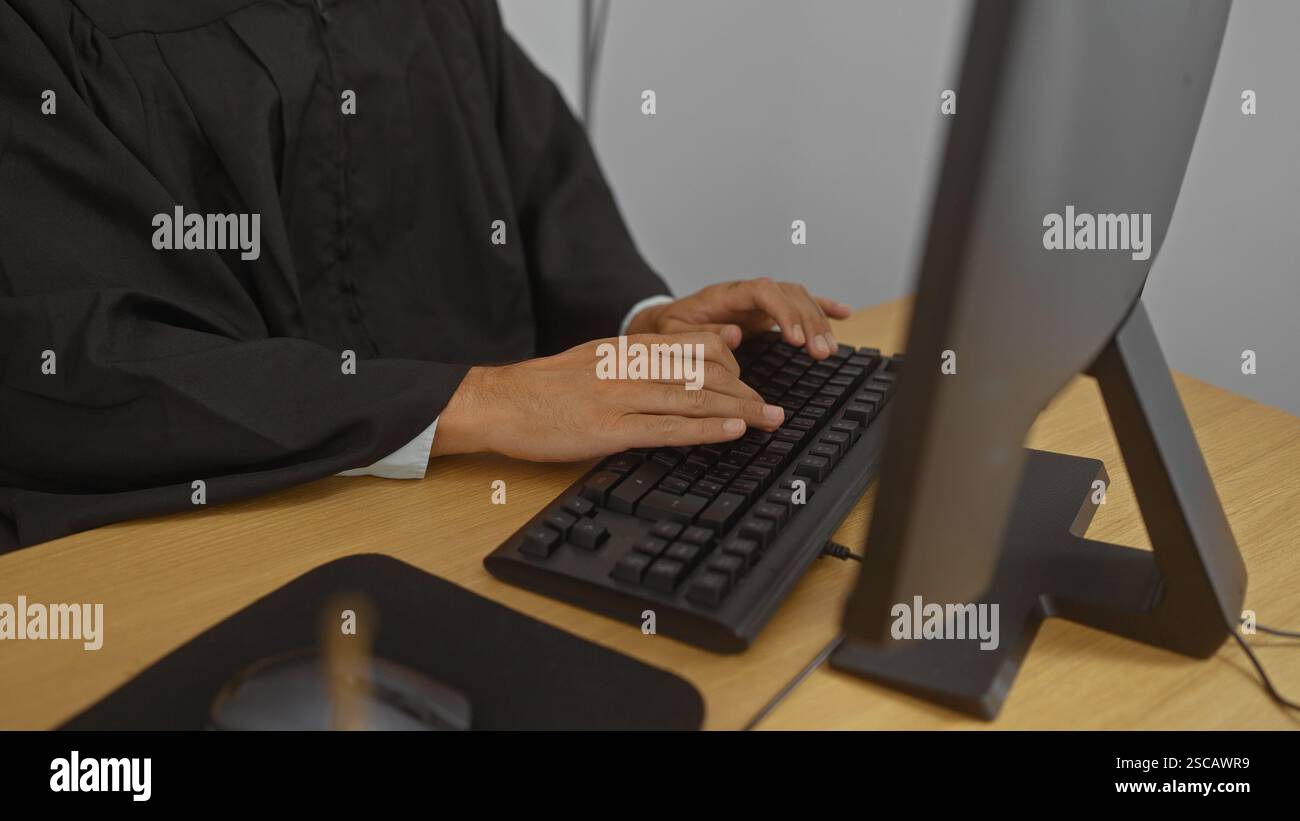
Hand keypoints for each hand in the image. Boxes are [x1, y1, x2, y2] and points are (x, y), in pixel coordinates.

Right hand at [430, 333, 786, 460]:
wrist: (497, 403)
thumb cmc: (542, 389)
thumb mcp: (592, 360)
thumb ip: (633, 361)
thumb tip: (675, 364)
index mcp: (627, 348)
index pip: (695, 344)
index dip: (733, 361)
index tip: (753, 378)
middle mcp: (629, 365)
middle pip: (704, 370)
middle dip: (747, 391)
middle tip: (774, 409)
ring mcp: (620, 396)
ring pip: (693, 396)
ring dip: (740, 410)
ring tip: (769, 421)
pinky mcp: (608, 429)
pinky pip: (667, 427)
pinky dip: (705, 428)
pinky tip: (731, 431)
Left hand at [625, 278, 853, 359]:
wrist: (660, 324)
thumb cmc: (666, 332)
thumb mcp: (672, 337)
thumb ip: (700, 336)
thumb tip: (733, 333)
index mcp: (722, 296)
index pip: (762, 291)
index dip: (783, 312)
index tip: (795, 339)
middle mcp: (745, 294)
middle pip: (788, 294)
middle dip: (808, 322)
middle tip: (820, 352)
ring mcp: (757, 303)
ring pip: (797, 300)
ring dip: (817, 322)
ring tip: (828, 350)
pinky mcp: (764, 313)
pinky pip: (798, 305)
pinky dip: (822, 308)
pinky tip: (844, 315)